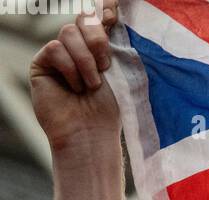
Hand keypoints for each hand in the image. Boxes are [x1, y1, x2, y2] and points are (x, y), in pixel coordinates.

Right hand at [30, 1, 120, 155]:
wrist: (91, 133)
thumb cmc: (110, 109)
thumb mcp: (119, 73)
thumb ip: (114, 44)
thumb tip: (111, 11)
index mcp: (100, 48)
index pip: (98, 18)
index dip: (103, 9)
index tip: (113, 10)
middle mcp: (79, 49)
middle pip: (83, 19)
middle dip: (97, 39)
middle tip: (105, 66)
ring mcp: (59, 55)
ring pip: (67, 33)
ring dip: (85, 61)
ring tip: (92, 85)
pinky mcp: (42, 64)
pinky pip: (55, 49)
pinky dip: (70, 69)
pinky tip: (75, 88)